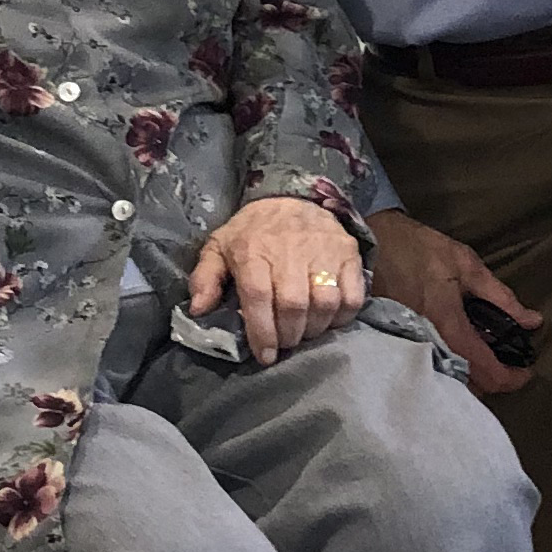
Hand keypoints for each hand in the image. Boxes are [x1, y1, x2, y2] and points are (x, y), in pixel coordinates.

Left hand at [188, 197, 367, 365]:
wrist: (292, 196)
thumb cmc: (253, 231)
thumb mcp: (219, 246)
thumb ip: (205, 278)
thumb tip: (198, 310)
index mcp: (253, 251)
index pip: (258, 297)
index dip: (262, 332)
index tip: (265, 355)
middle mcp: (290, 250)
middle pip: (294, 304)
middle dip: (289, 335)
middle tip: (284, 342)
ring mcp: (324, 251)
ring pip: (325, 302)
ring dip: (315, 328)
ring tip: (305, 331)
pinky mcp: (348, 253)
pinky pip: (353, 295)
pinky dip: (343, 316)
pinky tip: (329, 318)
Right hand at [369, 211, 541, 399]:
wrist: (368, 245)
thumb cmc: (417, 249)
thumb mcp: (465, 264)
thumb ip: (500, 296)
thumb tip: (531, 321)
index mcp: (447, 325)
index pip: (485, 370)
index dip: (511, 378)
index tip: (526, 371)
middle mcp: (427, 345)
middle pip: (467, 386)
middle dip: (494, 382)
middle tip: (509, 363)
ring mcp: (409, 350)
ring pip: (447, 382)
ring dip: (472, 379)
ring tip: (487, 358)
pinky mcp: (397, 347)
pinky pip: (429, 370)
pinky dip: (450, 370)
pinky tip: (459, 354)